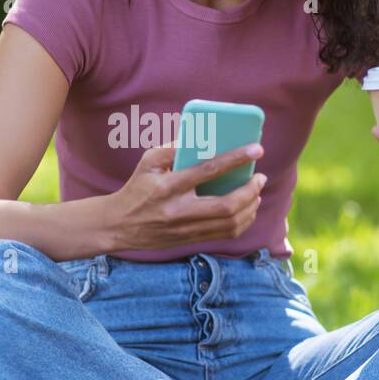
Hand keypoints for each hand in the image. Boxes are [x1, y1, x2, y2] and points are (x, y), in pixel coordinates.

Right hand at [108, 141, 265, 250]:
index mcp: (168, 186)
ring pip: (230, 224)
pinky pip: (225, 235)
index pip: (208, 170)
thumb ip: (174, 148)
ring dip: (250, 208)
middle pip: (226, 206)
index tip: (256, 150)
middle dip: (250, 191)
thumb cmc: (136, 188)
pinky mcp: (190, 241)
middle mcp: (179, 211)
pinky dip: (242, 222)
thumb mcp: (148, 162)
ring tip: (256, 193)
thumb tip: (203, 138)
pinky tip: (247, 210)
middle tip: (260, 178)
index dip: (236, 159)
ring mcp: (185, 229)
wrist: (118, 225)